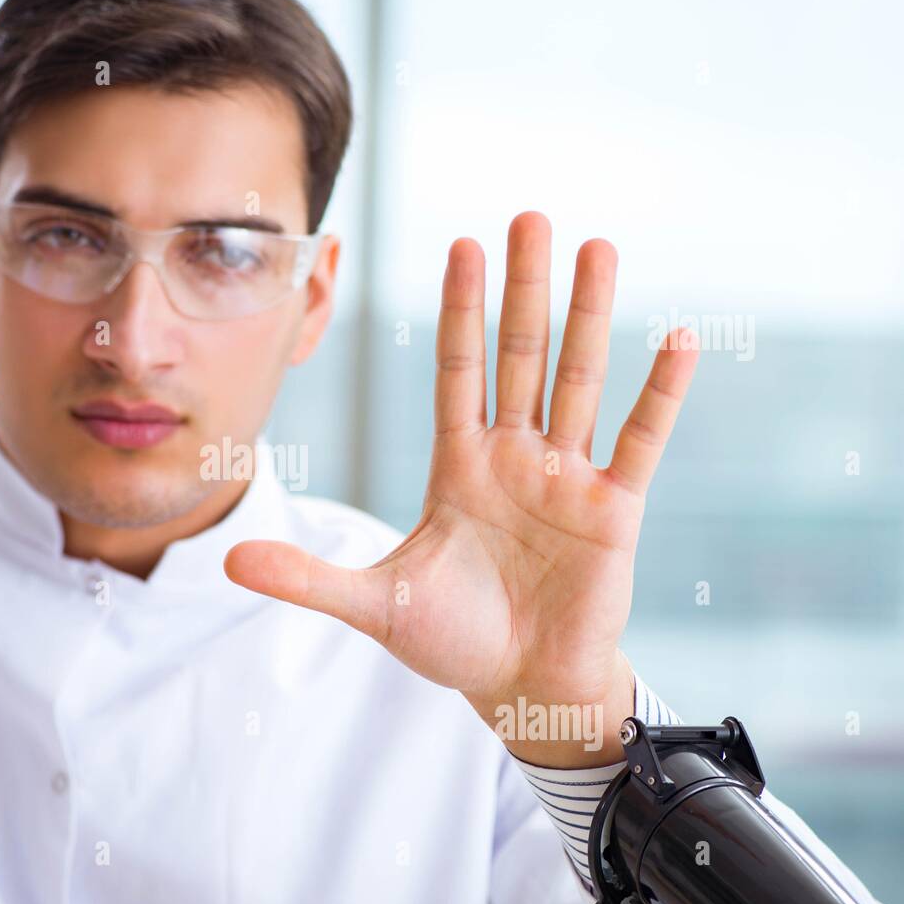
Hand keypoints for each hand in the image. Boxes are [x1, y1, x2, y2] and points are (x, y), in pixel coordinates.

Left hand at [224, 212, 698, 767]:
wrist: (520, 688)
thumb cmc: (452, 641)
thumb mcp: (374, 602)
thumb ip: (307, 577)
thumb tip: (226, 557)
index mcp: (459, 466)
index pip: (458, 371)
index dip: (459, 311)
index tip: (461, 245)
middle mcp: (514, 458)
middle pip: (519, 356)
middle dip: (523, 289)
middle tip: (529, 216)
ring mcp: (566, 479)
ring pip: (578, 381)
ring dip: (588, 316)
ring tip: (598, 248)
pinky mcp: (613, 512)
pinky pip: (640, 442)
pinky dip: (660, 394)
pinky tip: (677, 338)